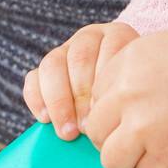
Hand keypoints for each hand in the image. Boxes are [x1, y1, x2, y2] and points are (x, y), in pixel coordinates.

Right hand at [23, 21, 137, 138]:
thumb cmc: (129, 98)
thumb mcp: (134, 93)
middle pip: (79, 59)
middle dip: (81, 97)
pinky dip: (37, 100)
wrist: (117, 100)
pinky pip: (33, 79)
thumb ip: (127, 99)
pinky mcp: (42, 69)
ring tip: (68, 130)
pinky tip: (46, 120)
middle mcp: (89, 38)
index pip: (111, 49)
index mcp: (117, 36)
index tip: (103, 114)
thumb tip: (116, 123)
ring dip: (59, 102)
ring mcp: (64, 51)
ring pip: (52, 66)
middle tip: (85, 128)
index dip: (105, 84)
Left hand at [85, 26, 167, 167]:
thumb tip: (112, 107)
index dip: (112, 114)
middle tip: (138, 141)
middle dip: (114, 140)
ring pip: (112, 160)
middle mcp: (128, 95)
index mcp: (126, 63)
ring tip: (152, 154)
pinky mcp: (166, 155)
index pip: (95, 100)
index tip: (131, 117)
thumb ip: (133, 76)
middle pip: (96, 132)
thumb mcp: (165, 50)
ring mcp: (144, 127)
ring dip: (129, 162)